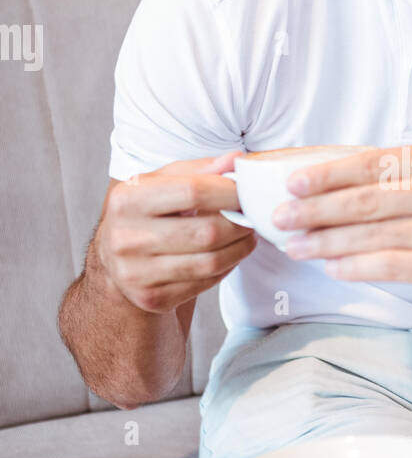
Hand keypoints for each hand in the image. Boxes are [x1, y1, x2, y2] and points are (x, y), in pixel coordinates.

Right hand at [95, 150, 256, 312]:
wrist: (112, 261)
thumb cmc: (143, 214)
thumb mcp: (159, 183)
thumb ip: (198, 170)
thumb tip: (236, 160)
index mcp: (127, 200)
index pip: (192, 192)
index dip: (228, 192)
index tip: (247, 191)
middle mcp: (127, 238)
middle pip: (206, 232)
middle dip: (240, 223)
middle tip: (252, 216)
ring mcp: (137, 273)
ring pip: (210, 262)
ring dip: (240, 248)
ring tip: (247, 234)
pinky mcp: (152, 297)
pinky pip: (205, 282)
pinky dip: (226, 266)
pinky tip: (229, 254)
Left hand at [270, 140, 411, 310]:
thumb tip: (342, 176)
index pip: (376, 163)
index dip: (329, 174)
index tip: (292, 182)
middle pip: (369, 199)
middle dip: (317, 209)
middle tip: (280, 217)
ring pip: (374, 235)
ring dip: (328, 242)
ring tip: (296, 246)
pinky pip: (393, 266)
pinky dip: (358, 266)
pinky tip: (334, 267)